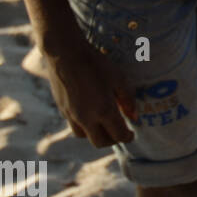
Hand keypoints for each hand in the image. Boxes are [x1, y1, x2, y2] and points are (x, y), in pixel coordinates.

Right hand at [42, 32, 135, 147]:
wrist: (64, 54)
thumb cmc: (96, 64)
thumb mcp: (118, 78)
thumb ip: (128, 100)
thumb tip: (134, 117)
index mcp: (104, 111)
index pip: (119, 135)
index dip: (128, 137)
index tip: (132, 133)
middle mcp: (86, 118)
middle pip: (101, 142)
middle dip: (113, 140)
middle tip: (120, 131)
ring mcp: (71, 115)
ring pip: (85, 136)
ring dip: (97, 134)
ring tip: (104, 123)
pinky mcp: (62, 110)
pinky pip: (75, 126)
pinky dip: (85, 126)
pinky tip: (91, 113)